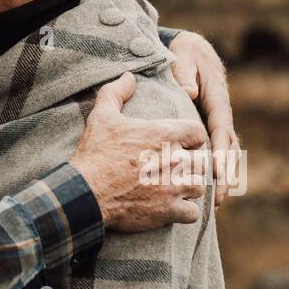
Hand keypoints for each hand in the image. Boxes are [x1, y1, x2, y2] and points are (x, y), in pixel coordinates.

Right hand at [71, 72, 207, 230]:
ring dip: (189, 188)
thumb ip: (117, 92)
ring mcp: (174, 187)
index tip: (179, 144)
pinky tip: (172, 207)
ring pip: (200, 186)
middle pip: (202, 161)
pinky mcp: (169, 211)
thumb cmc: (96, 153)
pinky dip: (185, 211)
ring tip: (175, 188)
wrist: (87, 192)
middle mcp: (175, 160)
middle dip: (191, 164)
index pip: (198, 133)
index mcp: (164, 135)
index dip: (190, 139)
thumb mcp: (103, 116)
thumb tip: (129, 76)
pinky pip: (193, 213)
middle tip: (174, 168)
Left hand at [168, 31, 240, 205]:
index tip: (218, 171)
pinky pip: (213, 151)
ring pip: (224, 154)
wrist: (191, 50)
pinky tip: (206, 190)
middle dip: (225, 174)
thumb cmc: (186, 54)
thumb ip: (184, 74)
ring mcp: (214, 122)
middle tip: (219, 198)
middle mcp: (219, 114)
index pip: (221, 129)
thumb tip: (189, 94)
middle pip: (227, 148)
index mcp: (216, 100)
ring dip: (222, 177)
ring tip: (216, 203)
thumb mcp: (184, 57)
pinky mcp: (207, 129)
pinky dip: (214, 170)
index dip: (221, 152)